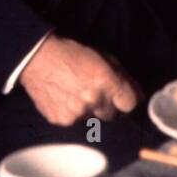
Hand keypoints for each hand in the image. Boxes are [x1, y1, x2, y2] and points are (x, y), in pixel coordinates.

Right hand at [17, 35, 140, 126]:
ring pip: (93, 119)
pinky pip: (75, 122)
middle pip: (111, 114)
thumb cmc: (72, 54)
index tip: (120, 97)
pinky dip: (72, 113)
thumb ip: (124, 78)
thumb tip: (140, 97)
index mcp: (105, 81)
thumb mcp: (103, 58)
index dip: (125, 100)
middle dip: (106, 104)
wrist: (36, 59)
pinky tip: (64, 98)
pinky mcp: (62, 120)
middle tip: (92, 90)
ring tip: (75, 92)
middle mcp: (92, 100)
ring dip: (89, 109)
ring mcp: (76, 113)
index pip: (130, 104)